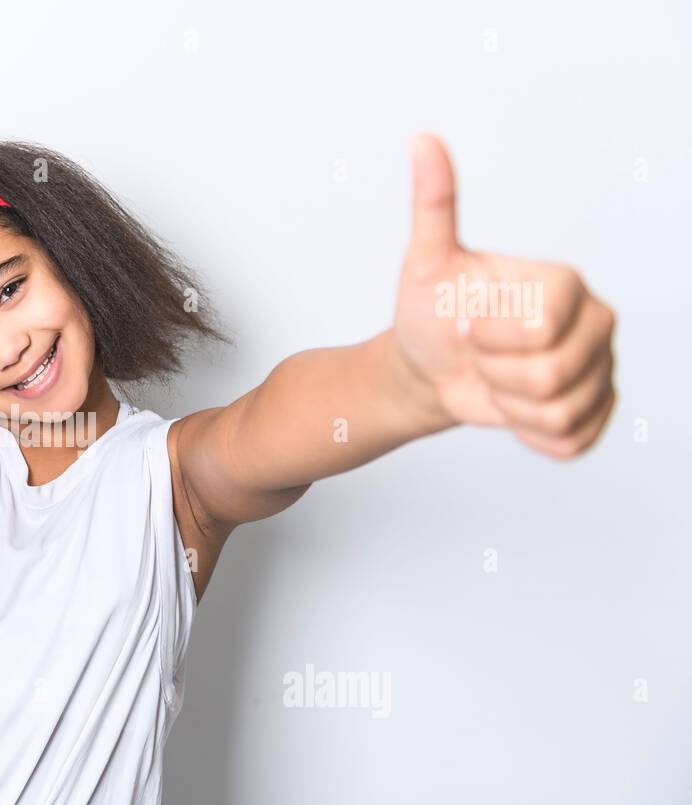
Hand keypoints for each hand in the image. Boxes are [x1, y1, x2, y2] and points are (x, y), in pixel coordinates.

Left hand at [391, 133, 617, 458]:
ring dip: (508, 406)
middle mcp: (597, 322)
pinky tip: (512, 406)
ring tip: (495, 378)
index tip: (472, 323)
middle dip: (496, 374)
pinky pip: (569, 442)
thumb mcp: (425, 262)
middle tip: (481, 355)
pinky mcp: (596, 411)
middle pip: (551, 376)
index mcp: (566, 283)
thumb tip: (422, 140)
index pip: (541, 328)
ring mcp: (602, 369)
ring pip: (558, 413)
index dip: (491, 337)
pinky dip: (528, 435)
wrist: (432, 365)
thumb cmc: (433, 311)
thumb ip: (434, 205)